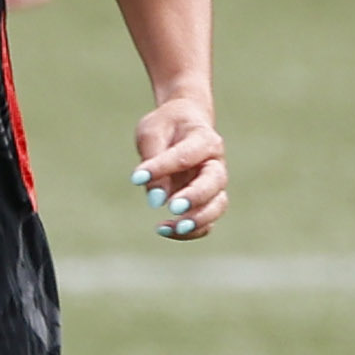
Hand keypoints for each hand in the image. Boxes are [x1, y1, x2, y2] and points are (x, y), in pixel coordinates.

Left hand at [130, 99, 226, 239]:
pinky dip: (191, 231)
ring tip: (170, 227)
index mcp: (204, 139)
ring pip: (217, 205)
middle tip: (173, 207)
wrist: (184, 124)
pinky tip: (166, 230)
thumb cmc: (166, 127)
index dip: (163, 167)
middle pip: (214, 182)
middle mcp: (215, 163)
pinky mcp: (207, 201)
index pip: (187, 155)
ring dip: (198, 220)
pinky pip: (207, 221)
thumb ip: (153, 160)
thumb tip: (156, 200)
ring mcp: (214, 184)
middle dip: (195, 197)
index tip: (137, 178)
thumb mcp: (152, 133)